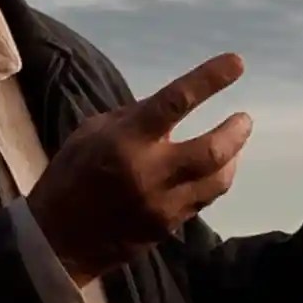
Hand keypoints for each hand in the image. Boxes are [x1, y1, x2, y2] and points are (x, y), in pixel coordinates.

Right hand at [27, 52, 252, 285]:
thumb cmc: (72, 174)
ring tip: (232, 143)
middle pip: (212, 149)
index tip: (237, 62)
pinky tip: (214, 170)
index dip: (209, 79)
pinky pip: (205, 200)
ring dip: (232, 157)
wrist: (59, 239)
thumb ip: (133, 117)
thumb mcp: (92, 132)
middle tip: (244, 118)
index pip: (176, 102)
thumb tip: (171, 108)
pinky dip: (215, 180)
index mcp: (127, 140)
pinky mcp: (169, 227)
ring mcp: (163, 203)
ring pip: (218, 179)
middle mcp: (151, 171)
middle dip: (236, 131)